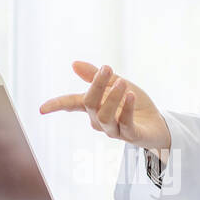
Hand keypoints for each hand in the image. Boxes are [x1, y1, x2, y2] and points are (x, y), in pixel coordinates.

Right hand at [39, 61, 170, 150]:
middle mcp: (99, 120)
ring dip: (112, 97)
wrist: (157, 123)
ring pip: (104, 116)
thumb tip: (74, 64)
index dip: (57, 105)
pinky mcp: (130, 135)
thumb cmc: (134, 104)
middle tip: (107, 68)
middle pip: (90, 104)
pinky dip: (127, 108)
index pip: (71, 104)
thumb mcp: (117, 84)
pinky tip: (131, 95)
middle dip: (96, 85)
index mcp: (94, 107)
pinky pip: (125, 123)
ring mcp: (114, 129)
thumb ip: (96, 76)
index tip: (42, 109)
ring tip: (122, 83)